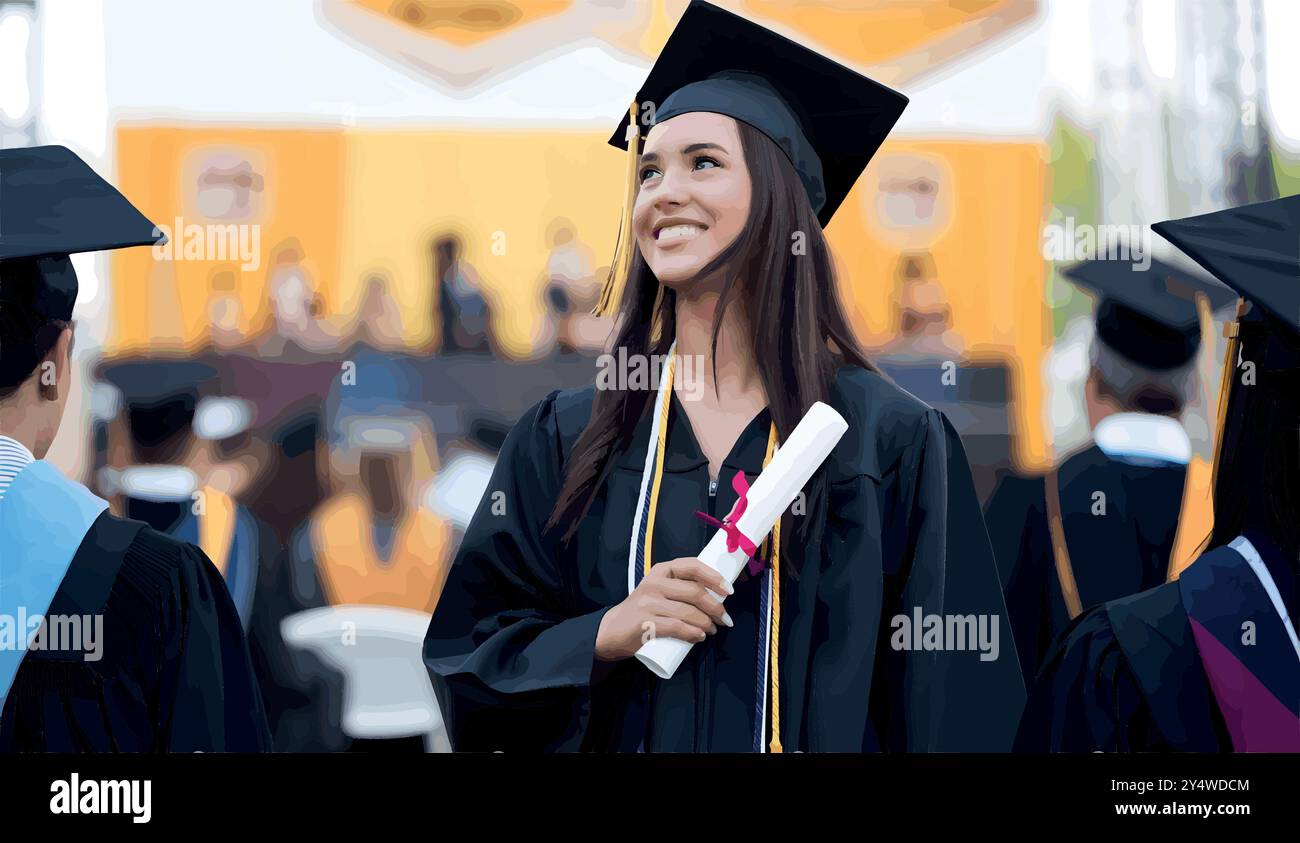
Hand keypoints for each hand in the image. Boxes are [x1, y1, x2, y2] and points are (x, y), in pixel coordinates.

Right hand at [594, 558, 733, 661]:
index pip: (692, 566)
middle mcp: (654, 583)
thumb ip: (680, 589)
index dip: (714, 577)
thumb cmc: (641, 611)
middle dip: (716, 607)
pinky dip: (693, 633)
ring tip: (712, 630)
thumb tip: (715, 597)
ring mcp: (648, 603)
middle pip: (694, 592)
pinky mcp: (645, 623)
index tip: (729, 590)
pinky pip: (677, 627)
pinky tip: (699, 636)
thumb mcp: (658, 591)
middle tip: (724, 619)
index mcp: (660, 571)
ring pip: (688, 612)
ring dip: (707, 623)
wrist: (611, 631)